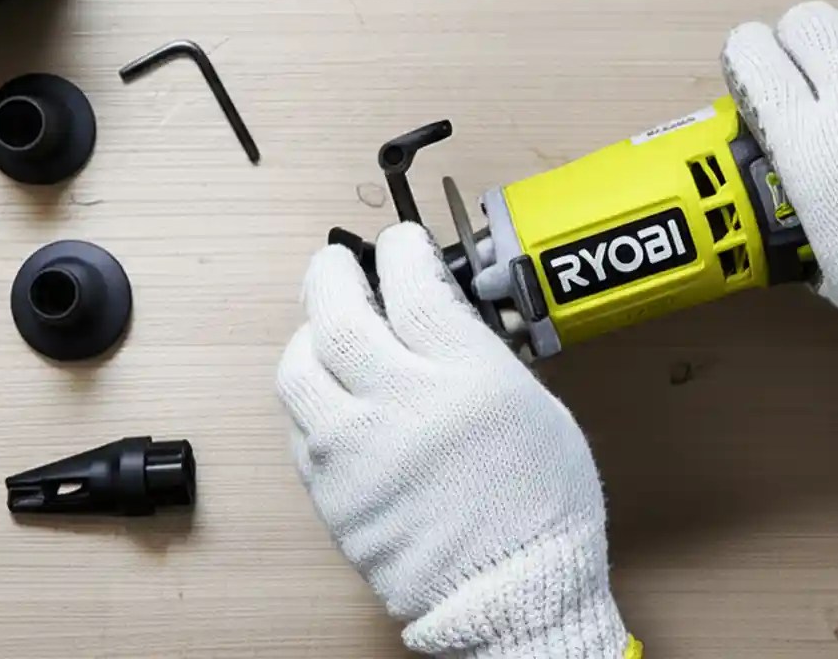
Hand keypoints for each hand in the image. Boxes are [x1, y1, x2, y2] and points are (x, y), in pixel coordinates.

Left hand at [277, 224, 632, 657]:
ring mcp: (355, 448)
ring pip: (298, 368)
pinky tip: (329, 395)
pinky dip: (309, 399)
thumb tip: (436, 314)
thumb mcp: (533, 406)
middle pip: (337, 311)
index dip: (398, 251)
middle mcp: (400, 402)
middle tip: (337, 264)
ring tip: (324, 330)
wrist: (510, 592)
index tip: (398, 245)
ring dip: (307, 337)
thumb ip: (479, 355)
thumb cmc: (539, 507)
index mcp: (462, 374)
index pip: (410, 283)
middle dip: (331, 273)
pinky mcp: (329, 490)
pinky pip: (300, 426)